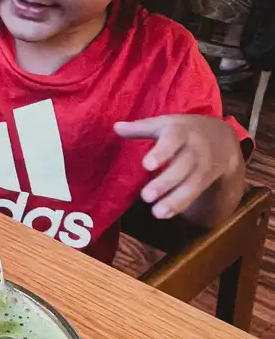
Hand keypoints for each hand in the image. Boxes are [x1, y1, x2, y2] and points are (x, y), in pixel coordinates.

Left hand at [114, 115, 242, 220]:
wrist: (221, 138)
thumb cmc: (184, 131)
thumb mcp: (165, 124)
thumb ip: (141, 128)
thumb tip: (116, 127)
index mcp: (181, 131)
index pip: (173, 139)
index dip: (161, 152)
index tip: (146, 165)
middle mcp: (195, 148)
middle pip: (183, 165)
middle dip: (166, 182)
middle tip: (146, 196)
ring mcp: (202, 166)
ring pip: (191, 184)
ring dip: (174, 200)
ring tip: (156, 213)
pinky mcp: (205, 181)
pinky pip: (193, 194)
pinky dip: (179, 205)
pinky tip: (164, 214)